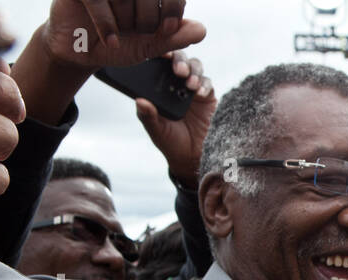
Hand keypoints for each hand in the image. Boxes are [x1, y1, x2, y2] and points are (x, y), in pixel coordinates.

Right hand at [39, 0, 204, 65]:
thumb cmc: (118, 44)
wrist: (81, 51)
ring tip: (120, 35)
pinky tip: (110, 40)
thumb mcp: (150, 46)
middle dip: (147, 20)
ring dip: (125, 22)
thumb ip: (175, 38)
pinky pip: (97, 0)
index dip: (171, 9)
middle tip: (138, 33)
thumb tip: (201, 30)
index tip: (166, 30)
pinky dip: (106, 23)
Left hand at [134, 52, 214, 184]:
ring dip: (193, 72)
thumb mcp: (156, 130)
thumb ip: (148, 116)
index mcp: (160, 87)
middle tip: (178, 70)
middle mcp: (176, 83)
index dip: (160, 54)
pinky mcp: (208, 96)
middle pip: (180, 59)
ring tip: (189, 84)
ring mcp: (193, 88)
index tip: (159, 55)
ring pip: (195, 67)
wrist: (193, 157)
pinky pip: (208, 84)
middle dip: (179, 60)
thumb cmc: (171, 142)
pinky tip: (198, 93)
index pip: (159, 63)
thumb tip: (139, 101)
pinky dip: (204, 85)